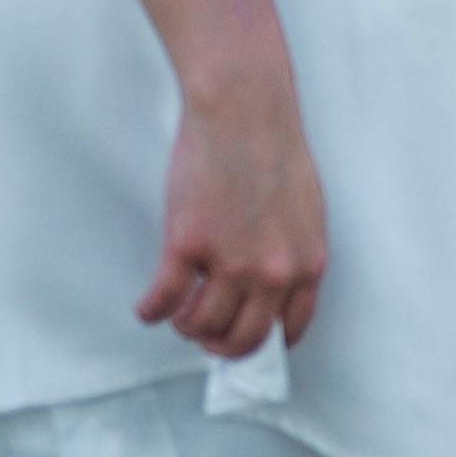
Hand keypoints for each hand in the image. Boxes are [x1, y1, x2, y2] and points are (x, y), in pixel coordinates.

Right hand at [140, 58, 327, 357]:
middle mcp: (273, 272)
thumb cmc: (275, 150)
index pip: (289, 329)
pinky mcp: (189, 246)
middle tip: (204, 335)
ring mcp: (230, 262)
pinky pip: (163, 302)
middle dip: (220, 344)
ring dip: (184, 326)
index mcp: (307, 263)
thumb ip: (294, 252)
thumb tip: (276, 287)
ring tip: (177, 312)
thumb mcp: (306, 210)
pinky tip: (148, 306)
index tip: (243, 339)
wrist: (245, 112)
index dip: (262, 341)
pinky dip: (151, 311)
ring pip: (200, 325)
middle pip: (244, 339)